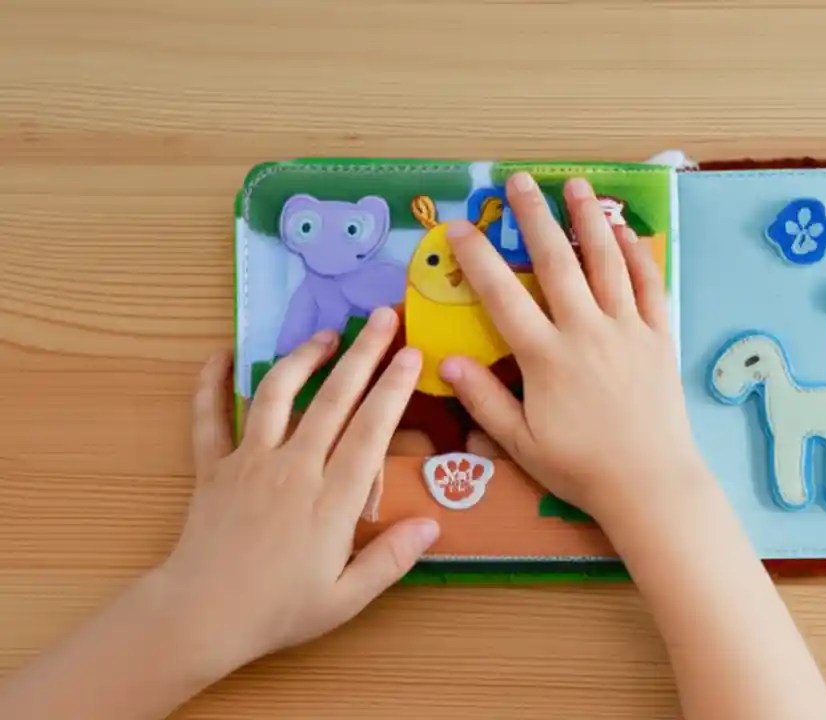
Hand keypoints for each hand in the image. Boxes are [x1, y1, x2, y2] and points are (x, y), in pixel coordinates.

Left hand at [155, 308, 437, 675]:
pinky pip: (209, 418)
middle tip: (384, 317)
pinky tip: (221, 355)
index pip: (370, 431)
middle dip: (363, 354)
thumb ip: (390, 558)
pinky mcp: (214, 468)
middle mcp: (293, 468)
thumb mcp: (346, 598)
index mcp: (332, 499)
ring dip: (303, 358)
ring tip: (328, 335)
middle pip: (333, 399)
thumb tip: (433, 524)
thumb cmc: (278, 610)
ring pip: (276, 394)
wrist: (200, 617)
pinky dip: (211, 383)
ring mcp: (249, 462)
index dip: (393, 389)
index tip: (412, 354)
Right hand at [438, 173, 705, 523]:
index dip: (477, 258)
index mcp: (545, 357)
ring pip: (606, 262)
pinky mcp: (660, 337)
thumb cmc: (581, 468)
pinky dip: (636, 256)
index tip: (458, 227)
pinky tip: (625, 233)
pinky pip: (649, 286)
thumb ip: (484, 399)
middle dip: (534, 217)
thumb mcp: (521, 443)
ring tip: (575, 186)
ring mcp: (627, 330)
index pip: (502, 296)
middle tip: (518, 180)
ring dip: (588, 220)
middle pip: (556, 262)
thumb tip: (446, 360)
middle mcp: (585, 331)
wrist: (650, 483)